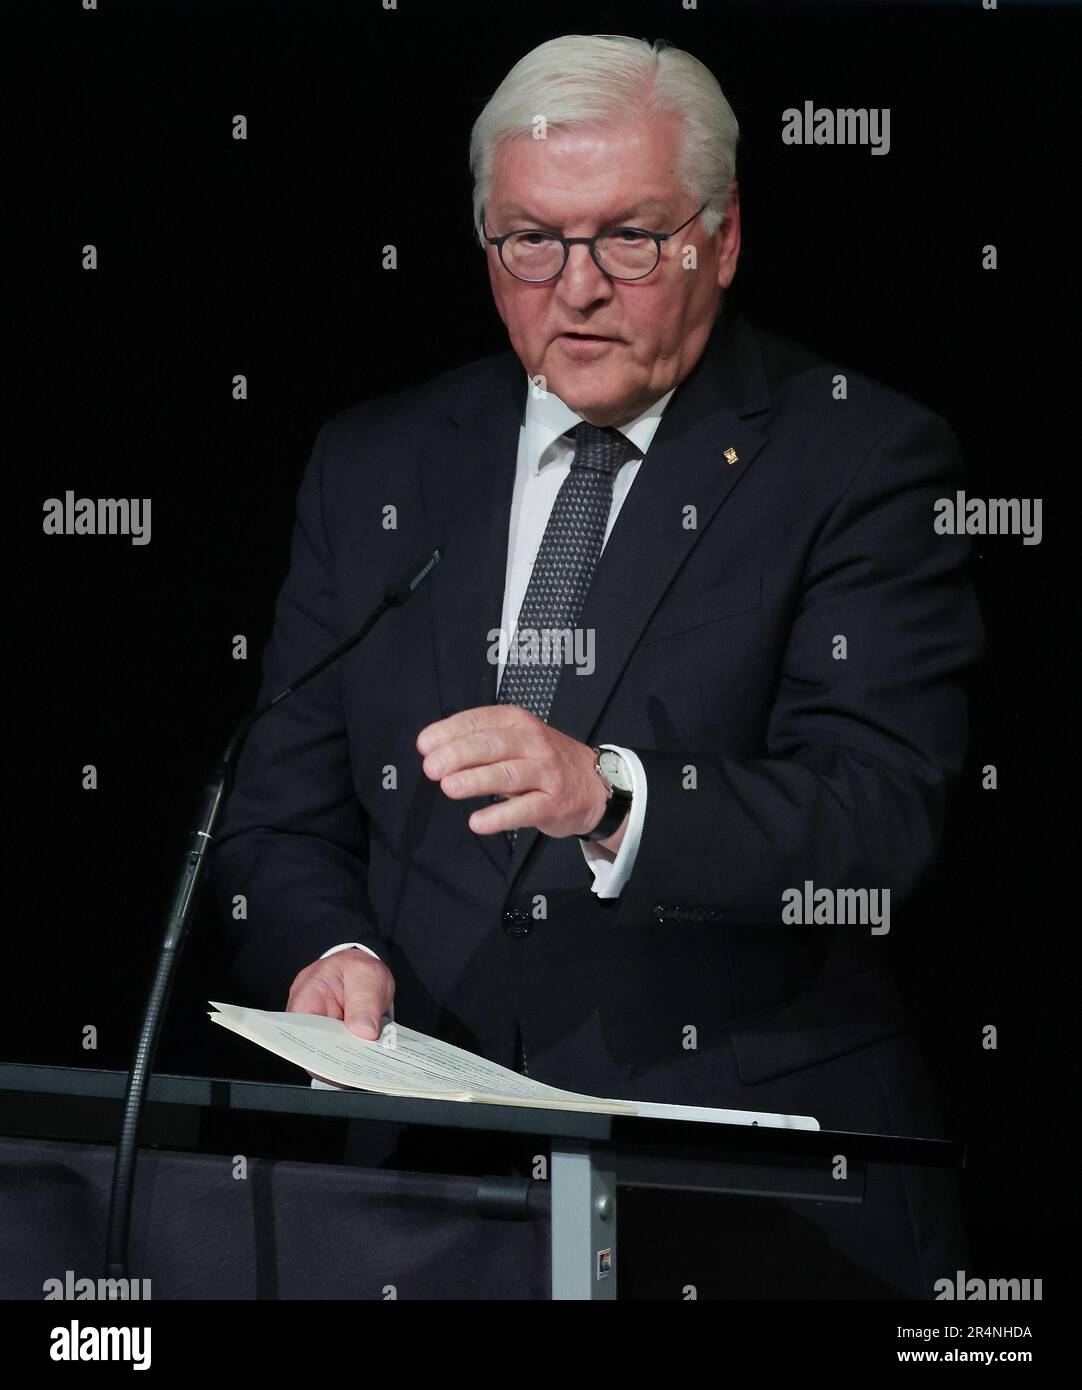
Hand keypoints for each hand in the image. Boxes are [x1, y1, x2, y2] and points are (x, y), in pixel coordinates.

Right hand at [287, 948, 394, 1082]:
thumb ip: (364, 1001)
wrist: (365, 967)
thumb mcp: (365, 974)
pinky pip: (343, 1053)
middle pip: (316, 1050)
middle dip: (339, 1059)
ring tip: (370, 1058)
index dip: (317, 1053)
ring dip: (350, 1058)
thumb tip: (363, 1032)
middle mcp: (309, 1019)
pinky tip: (371, 1055)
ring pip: (331, 1055)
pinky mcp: (338, 1039)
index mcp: (305, 999)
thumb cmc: (358, 967)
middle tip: (362, 1060)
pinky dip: (357, 1055)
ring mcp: (323, 1031)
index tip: (341, 1061)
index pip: (301, 1036)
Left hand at [416, 704, 616, 839]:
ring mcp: (546, 773)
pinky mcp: (553, 804)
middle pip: (492, 745)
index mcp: (518, 722)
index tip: (424, 745)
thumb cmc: (543, 762)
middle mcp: (534, 743)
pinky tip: (477, 823)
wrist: (596, 786)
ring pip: (507, 774)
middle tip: (431, 768)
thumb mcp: (516, 741)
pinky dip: (500, 816)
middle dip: (458, 754)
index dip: (450, 731)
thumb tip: (433, 750)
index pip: (480, 721)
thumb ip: (479, 744)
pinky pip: (524, 810)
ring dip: (476, 780)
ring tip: (448, 788)